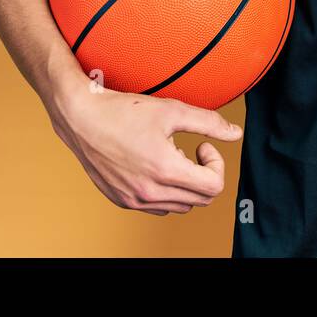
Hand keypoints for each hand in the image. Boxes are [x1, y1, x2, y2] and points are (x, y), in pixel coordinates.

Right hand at [48, 78, 242, 215]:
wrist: (81, 119)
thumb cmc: (124, 111)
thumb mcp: (172, 110)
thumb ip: (209, 122)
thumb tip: (236, 134)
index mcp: (165, 170)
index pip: (214, 187)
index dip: (217, 164)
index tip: (203, 145)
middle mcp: (149, 192)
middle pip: (201, 199)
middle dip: (204, 174)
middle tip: (190, 148)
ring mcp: (134, 200)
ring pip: (181, 206)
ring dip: (185, 184)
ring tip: (169, 156)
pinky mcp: (122, 201)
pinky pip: (158, 207)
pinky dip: (166, 191)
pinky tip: (153, 165)